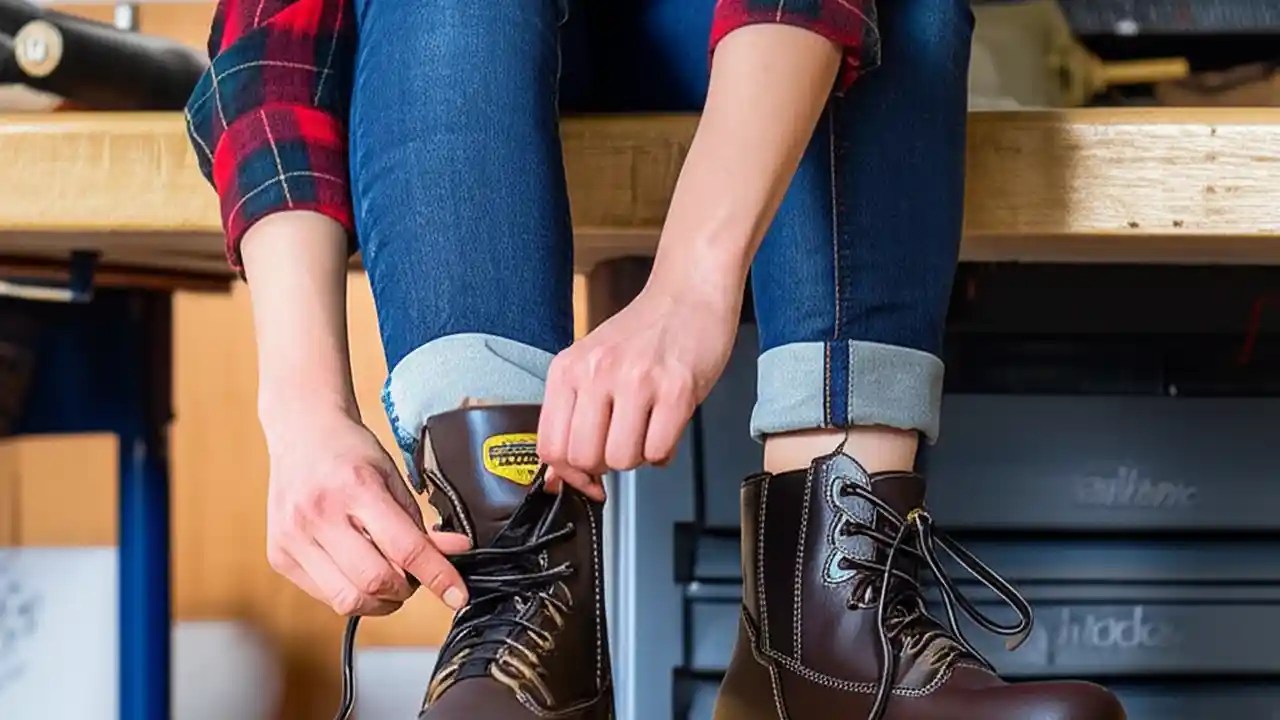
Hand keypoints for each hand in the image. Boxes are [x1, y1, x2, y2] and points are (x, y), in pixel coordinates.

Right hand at [262, 407, 471, 615]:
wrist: (301, 433)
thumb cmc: (350, 452)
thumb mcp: (394, 477)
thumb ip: (420, 522)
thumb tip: (454, 554)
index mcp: (356, 488)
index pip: (405, 548)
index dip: (437, 576)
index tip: (457, 595)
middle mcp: (319, 515)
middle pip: (375, 582)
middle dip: (406, 589)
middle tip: (413, 575)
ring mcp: (293, 538)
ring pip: (348, 600)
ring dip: (379, 600)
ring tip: (387, 576)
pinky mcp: (279, 556)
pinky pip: (324, 596)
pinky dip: (351, 592)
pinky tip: (356, 569)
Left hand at [538, 271, 741, 497]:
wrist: (688, 293)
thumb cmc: (644, 332)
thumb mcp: (593, 365)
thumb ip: (573, 416)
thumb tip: (561, 478)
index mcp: (568, 368)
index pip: (550, 446)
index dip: (569, 473)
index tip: (586, 475)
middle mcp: (597, 372)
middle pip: (584, 459)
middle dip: (606, 465)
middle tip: (621, 442)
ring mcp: (637, 380)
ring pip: (622, 460)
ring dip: (637, 457)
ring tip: (646, 428)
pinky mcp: (676, 389)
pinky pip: (659, 451)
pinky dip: (664, 450)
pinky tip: (666, 425)